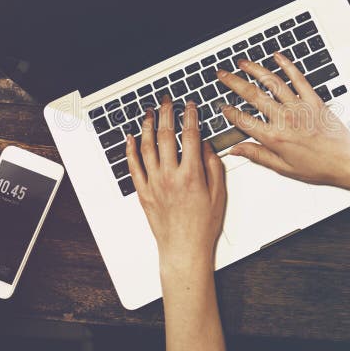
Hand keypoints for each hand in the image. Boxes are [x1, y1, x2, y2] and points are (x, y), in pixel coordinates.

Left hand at [126, 98, 226, 273]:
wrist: (183, 249)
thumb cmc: (202, 226)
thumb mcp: (219, 194)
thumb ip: (213, 166)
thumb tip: (206, 146)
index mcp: (191, 174)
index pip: (190, 136)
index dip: (190, 116)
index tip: (190, 106)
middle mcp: (170, 176)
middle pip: (166, 136)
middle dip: (167, 113)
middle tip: (167, 101)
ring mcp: (154, 183)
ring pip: (146, 147)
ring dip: (148, 126)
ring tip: (149, 113)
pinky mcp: (143, 192)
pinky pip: (133, 166)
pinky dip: (131, 150)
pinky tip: (131, 138)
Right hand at [217, 51, 349, 186]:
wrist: (345, 160)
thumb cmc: (318, 166)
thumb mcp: (283, 168)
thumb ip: (257, 155)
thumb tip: (236, 150)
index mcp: (274, 137)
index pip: (243, 120)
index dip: (229, 112)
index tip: (221, 106)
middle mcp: (284, 118)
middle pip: (252, 95)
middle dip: (233, 83)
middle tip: (221, 74)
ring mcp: (298, 106)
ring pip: (271, 82)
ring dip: (254, 70)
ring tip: (242, 62)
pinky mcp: (313, 99)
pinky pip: (297, 78)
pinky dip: (286, 65)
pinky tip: (276, 56)